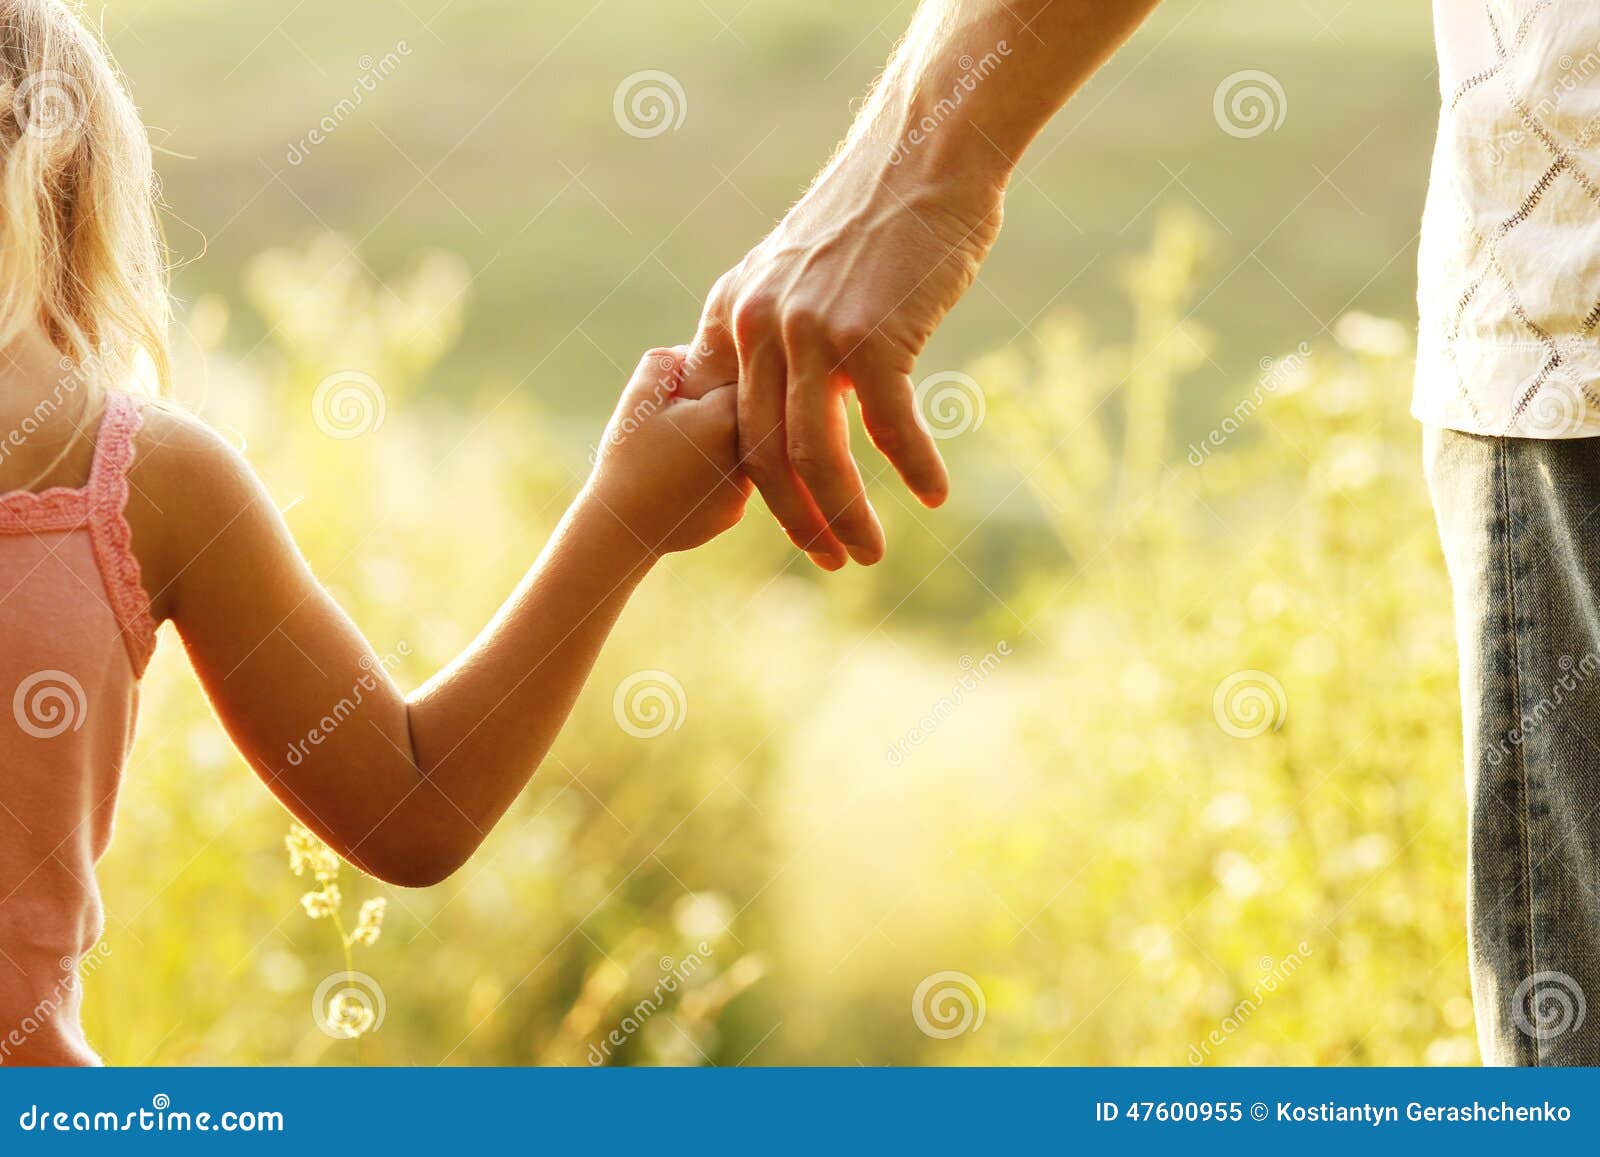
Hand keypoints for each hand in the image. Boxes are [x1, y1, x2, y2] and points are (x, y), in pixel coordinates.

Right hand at [583, 346, 750, 559]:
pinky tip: (679, 480)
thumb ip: (666, 361)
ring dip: (718, 443)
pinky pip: (731, 480)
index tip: (686, 390)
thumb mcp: (639, 397)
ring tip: (675, 452)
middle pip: (746, 415)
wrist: (619, 527)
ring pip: (740, 448)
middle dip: (716, 410)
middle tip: (676, 422)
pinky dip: (711, 475)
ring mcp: (743, 487)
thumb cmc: (627, 457)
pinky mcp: (733, 512)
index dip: (712, 378)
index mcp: (727, 417)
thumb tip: (692, 353)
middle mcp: (747, 453)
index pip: (741, 376)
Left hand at [680, 133, 1004, 568]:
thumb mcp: (798, 271)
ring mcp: (809, 333)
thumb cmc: (874, 219)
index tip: (788, 521)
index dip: (756, 485)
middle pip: (763, 455)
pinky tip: (932, 494)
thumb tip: (787, 393)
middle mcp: (758, 326)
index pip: (730, 423)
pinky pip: (887, 429)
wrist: (926, 154)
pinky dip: (913, 468)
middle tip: (829, 559)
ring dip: (844, 516)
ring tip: (869, 552)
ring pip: (815, 457)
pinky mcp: (868, 337)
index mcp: (733, 314)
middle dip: (796, 520)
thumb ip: (780, 329)